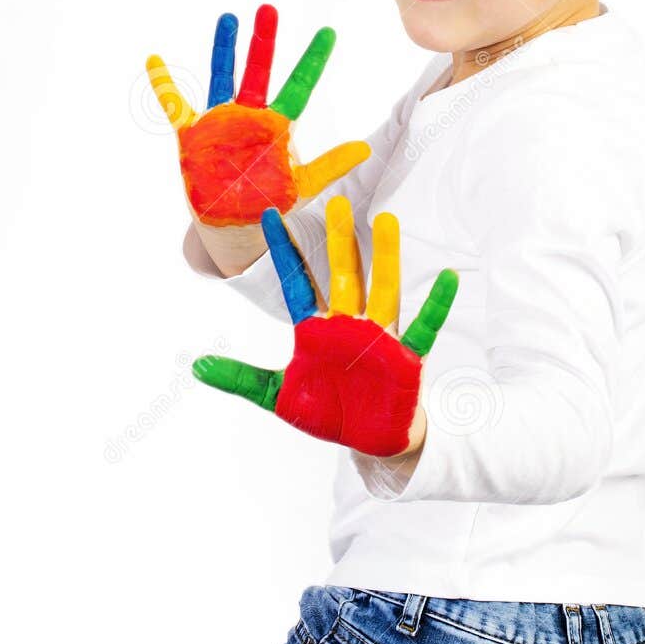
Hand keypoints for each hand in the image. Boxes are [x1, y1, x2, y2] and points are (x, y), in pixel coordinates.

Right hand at [146, 4, 370, 227]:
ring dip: (223, 49)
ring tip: (229, 18)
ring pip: (222, 76)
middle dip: (263, 42)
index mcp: (277, 125)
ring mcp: (220, 121)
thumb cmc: (268, 201)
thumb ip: (330, 166)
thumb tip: (365, 149)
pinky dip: (165, 85)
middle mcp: (249, 115)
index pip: (299, 86)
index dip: (313, 61)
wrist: (232, 223)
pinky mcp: (193, 134)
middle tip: (269, 9)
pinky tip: (155, 61)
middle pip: (258, 71)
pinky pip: (176, 105)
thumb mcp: (303, 185)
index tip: (328, 33)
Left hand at [192, 197, 457, 456]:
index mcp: (314, 330)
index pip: (296, 282)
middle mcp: (346, 325)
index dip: (284, 251)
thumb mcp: (278, 396)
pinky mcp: (405, 358)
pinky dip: (436, 304)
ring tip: (388, 221)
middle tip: (338, 201)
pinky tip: (448, 277)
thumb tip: (196, 366)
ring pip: (381, 290)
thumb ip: (242, 378)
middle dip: (339, 241)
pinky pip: (424, 327)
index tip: (270, 214)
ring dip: (385, 258)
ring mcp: (378, 338)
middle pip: (342, 276)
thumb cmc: (328, 413)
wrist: (369, 442)